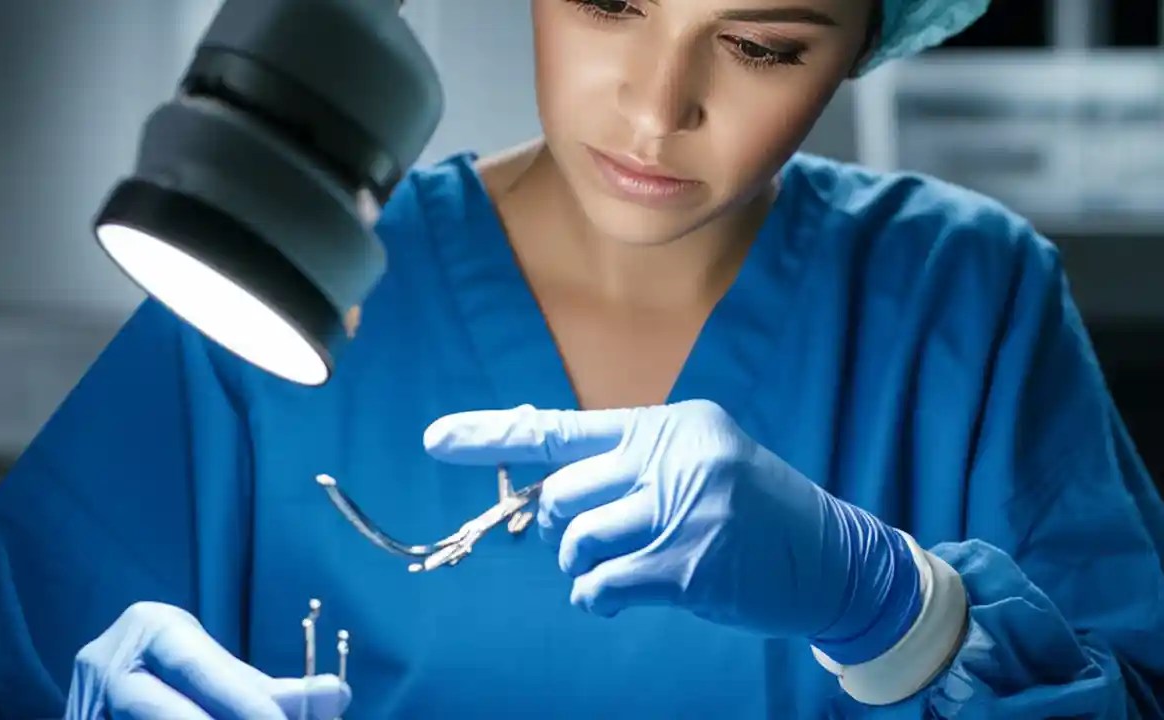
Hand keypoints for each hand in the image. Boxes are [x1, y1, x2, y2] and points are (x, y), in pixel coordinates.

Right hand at [65, 602, 350, 719]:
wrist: (115, 673)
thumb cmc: (179, 669)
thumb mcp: (218, 668)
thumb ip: (269, 687)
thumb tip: (335, 695)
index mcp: (148, 627)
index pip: (200, 670)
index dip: (243, 703)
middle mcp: (105, 666)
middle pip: (165, 711)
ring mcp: (85, 705)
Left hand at [424, 400, 923, 663]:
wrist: (835, 560)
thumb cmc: (752, 517)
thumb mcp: (697, 467)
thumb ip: (627, 471)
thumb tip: (543, 503)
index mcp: (670, 425)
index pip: (563, 429)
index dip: (492, 436)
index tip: (434, 440)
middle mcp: (677, 454)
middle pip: (562, 497)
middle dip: (557, 531)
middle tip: (587, 544)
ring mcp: (688, 506)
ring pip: (577, 542)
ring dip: (582, 568)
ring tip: (616, 571)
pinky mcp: (692, 561)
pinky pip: (604, 584)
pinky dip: (600, 598)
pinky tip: (624, 596)